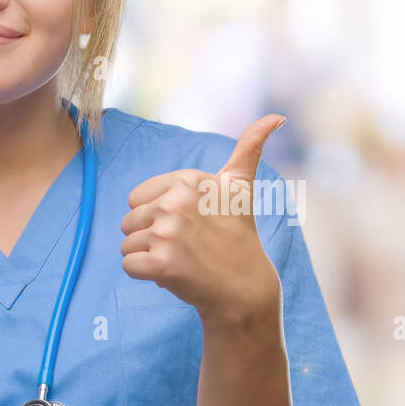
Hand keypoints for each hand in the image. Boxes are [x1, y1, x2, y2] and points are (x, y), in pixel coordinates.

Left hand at [120, 114, 285, 324]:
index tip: (191, 225)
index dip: (158, 215)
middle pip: (129, 221)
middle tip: (187, 246)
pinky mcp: (160, 265)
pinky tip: (173, 275)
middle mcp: (176, 203)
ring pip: (127, 244)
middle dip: (151, 237)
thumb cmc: (239, 235)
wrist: (245, 289)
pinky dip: (145, 275)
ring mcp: (168, 234)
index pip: (138, 198)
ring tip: (181, 260)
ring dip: (148, 256)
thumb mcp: (242, 187)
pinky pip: (128, 267)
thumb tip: (277, 116)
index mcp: (188, 180)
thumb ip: (250, 147)